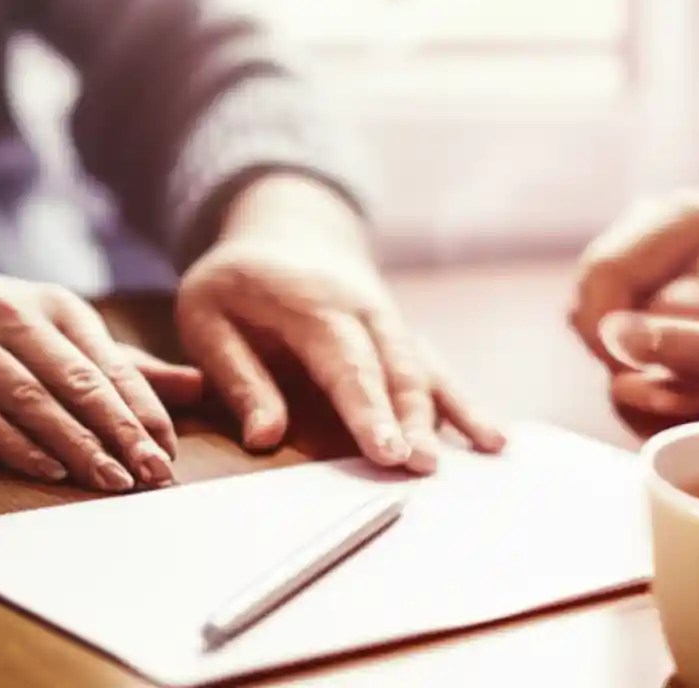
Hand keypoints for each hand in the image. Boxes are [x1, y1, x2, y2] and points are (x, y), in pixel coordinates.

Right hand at [0, 251, 201, 491]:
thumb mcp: (50, 325)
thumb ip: (119, 362)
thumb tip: (196, 387)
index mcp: (57, 308)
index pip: (112, 366)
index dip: (145, 412)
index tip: (171, 455)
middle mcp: (17, 320)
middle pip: (80, 382)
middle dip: (123, 431)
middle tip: (155, 475)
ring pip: (33, 398)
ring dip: (76, 443)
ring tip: (112, 481)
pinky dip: (10, 441)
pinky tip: (43, 469)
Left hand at [176, 174, 504, 472]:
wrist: (287, 232)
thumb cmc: (236, 285)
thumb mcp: (207, 318)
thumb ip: (237, 376)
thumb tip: (265, 437)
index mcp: (310, 303)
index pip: (345, 359)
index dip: (367, 407)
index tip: (387, 451)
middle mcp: (363, 308)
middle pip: (397, 365)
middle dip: (414, 416)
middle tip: (423, 466)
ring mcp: (390, 321)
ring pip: (425, 366)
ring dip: (453, 409)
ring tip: (489, 447)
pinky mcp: (403, 337)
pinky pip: (436, 369)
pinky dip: (464, 402)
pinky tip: (492, 439)